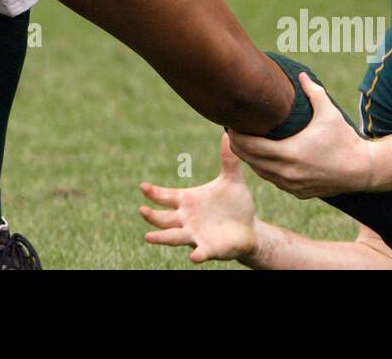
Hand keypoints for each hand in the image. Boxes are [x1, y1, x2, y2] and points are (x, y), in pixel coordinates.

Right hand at [139, 134, 259, 263]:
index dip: (154, 192)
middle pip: (163, 218)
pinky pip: (200, 253)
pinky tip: (193, 257)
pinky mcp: (209, 249)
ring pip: (173, 236)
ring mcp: (195, 235)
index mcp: (188, 200)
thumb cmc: (235, 204)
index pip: (166, 196)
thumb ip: (228, 161)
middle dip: (152, 215)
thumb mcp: (232, 180)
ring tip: (148, 236)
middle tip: (142, 210)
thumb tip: (228, 134)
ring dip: (161, 237)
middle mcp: (186, 218)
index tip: (143, 186)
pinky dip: (197, 255)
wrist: (249, 228)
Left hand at [227, 73, 372, 198]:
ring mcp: (293, 185)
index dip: (237, 137)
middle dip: (238, 146)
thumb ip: (313, 91)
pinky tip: (262, 158)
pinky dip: (264, 170)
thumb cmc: (345, 139)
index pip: (252, 147)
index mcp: (290, 152)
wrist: (363, 170)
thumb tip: (300, 74)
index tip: (230, 125)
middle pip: (251, 161)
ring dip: (250, 159)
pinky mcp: (299, 192)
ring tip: (242, 142)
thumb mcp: (329, 112)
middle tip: (232, 131)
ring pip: (260, 173)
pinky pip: (273, 181)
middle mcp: (288, 172)